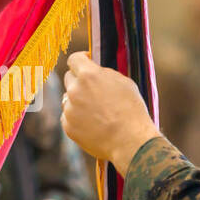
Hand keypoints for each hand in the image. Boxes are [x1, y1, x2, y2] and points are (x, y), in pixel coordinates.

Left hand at [61, 52, 161, 175]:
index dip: (81, 59)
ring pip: (68, 99)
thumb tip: (95, 71)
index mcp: (89, 75)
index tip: (86, 62)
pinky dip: (77, 118)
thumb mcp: (123, 83)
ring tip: (97, 111)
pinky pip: (68, 117)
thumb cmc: (132, 110)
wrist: (129, 140)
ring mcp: (69, 109)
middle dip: (79, 81)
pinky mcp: (68, 126)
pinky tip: (93, 124)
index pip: (74, 59)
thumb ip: (105, 74)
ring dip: (78, 101)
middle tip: (93, 90)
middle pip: (69, 78)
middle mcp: (75, 90)